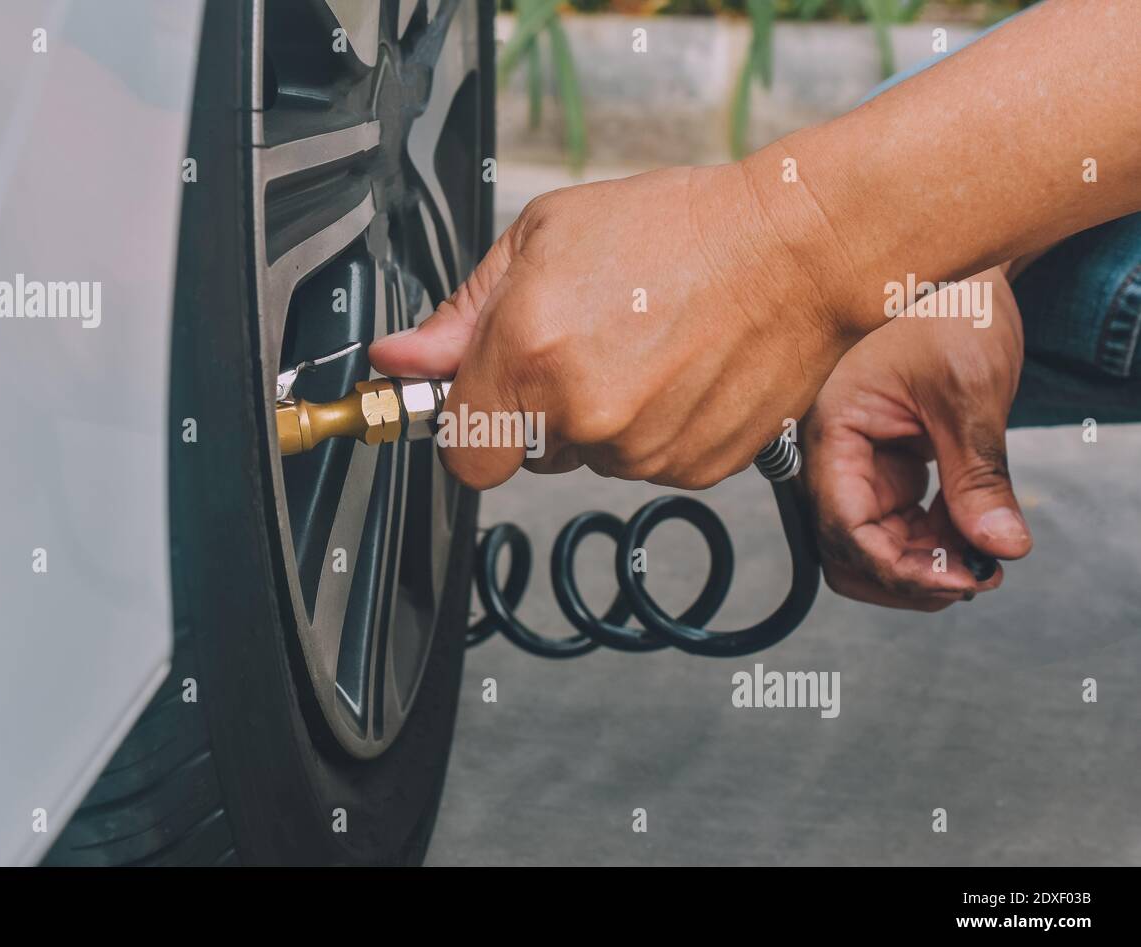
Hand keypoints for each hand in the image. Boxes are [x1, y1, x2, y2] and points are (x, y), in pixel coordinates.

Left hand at [370, 164, 858, 489]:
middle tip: (581, 342)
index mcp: (530, 352)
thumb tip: (400, 359)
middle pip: (522, 455)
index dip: (465, 427)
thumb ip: (461, 313)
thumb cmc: (677, 229)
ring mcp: (642, 449)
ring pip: (586, 458)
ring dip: (596, 417)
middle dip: (534, 409)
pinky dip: (650, 427)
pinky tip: (675, 370)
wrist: (794, 250)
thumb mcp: (544, 237)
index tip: (480, 400)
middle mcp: (583, 413)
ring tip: (640, 345)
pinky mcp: (692, 469)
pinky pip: (642, 462)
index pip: (460, 456)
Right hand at [800, 266, 1032, 609]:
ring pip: (872, 548)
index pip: (844, 530)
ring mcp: (854, 465)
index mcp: (830, 434)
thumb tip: (1000, 549)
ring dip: (924, 565)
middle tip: (977, 578)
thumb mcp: (968, 393)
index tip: (961, 582)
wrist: (955, 269)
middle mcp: (831, 457)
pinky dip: (933, 542)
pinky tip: (973, 532)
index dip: (899, 569)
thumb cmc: (947, 308)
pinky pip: (894, 526)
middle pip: (849, 552)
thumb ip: (978, 475)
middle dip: (909, 577)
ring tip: (983, 557)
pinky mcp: (880, 467)